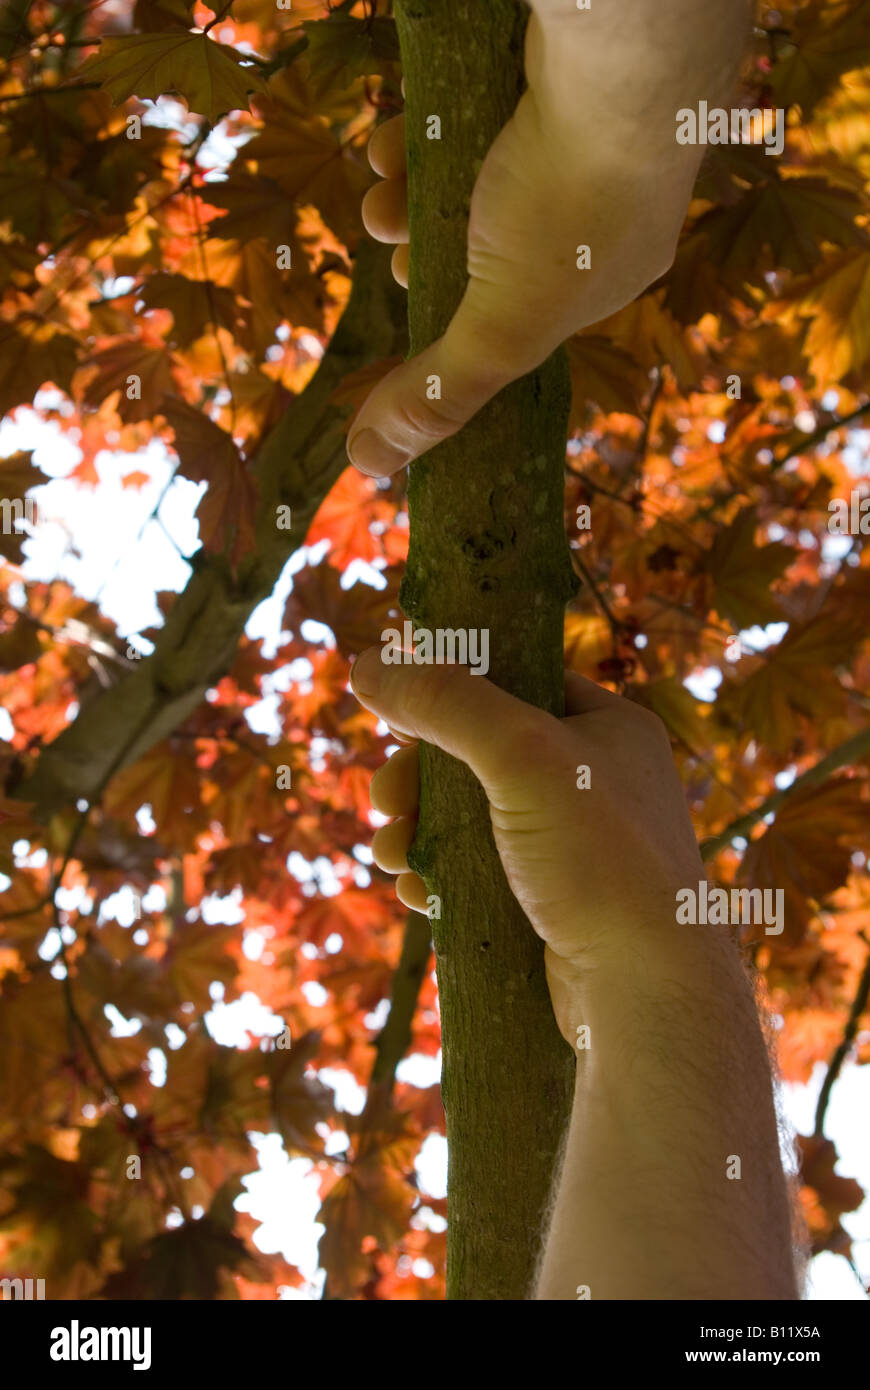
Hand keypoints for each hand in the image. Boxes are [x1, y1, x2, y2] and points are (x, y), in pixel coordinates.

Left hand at [347, 2, 696, 477]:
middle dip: (422, 249)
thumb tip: (372, 467)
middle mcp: (602, 210)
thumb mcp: (499, 326)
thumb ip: (440, 396)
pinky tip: (390, 140)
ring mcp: (580, 139)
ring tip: (379, 187)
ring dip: (408, 193)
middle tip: (390, 240)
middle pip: (487, 246)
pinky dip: (423, 134)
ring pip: (470, 181)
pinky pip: (471, 116)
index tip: (407, 300)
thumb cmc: (570, 203)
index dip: (454, 317)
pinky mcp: (548, 81)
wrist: (619, 57)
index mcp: (608, 276)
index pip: (520, 316)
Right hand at [350, 650, 705, 1044]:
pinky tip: (414, 890)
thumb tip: (367, 663)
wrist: (644, 988)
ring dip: (417, 828)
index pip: (516, 683)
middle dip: (419, 776)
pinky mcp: (548, 899)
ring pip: (470, 816)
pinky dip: (438, 873)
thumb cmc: (601, 859)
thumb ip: (446, 702)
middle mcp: (594, 779)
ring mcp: (571, 844)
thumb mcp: (521, 756)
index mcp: (608, 727)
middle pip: (479, 753)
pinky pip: (477, 870)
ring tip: (389, 852)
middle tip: (385, 798)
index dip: (452, 694)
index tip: (397, 717)